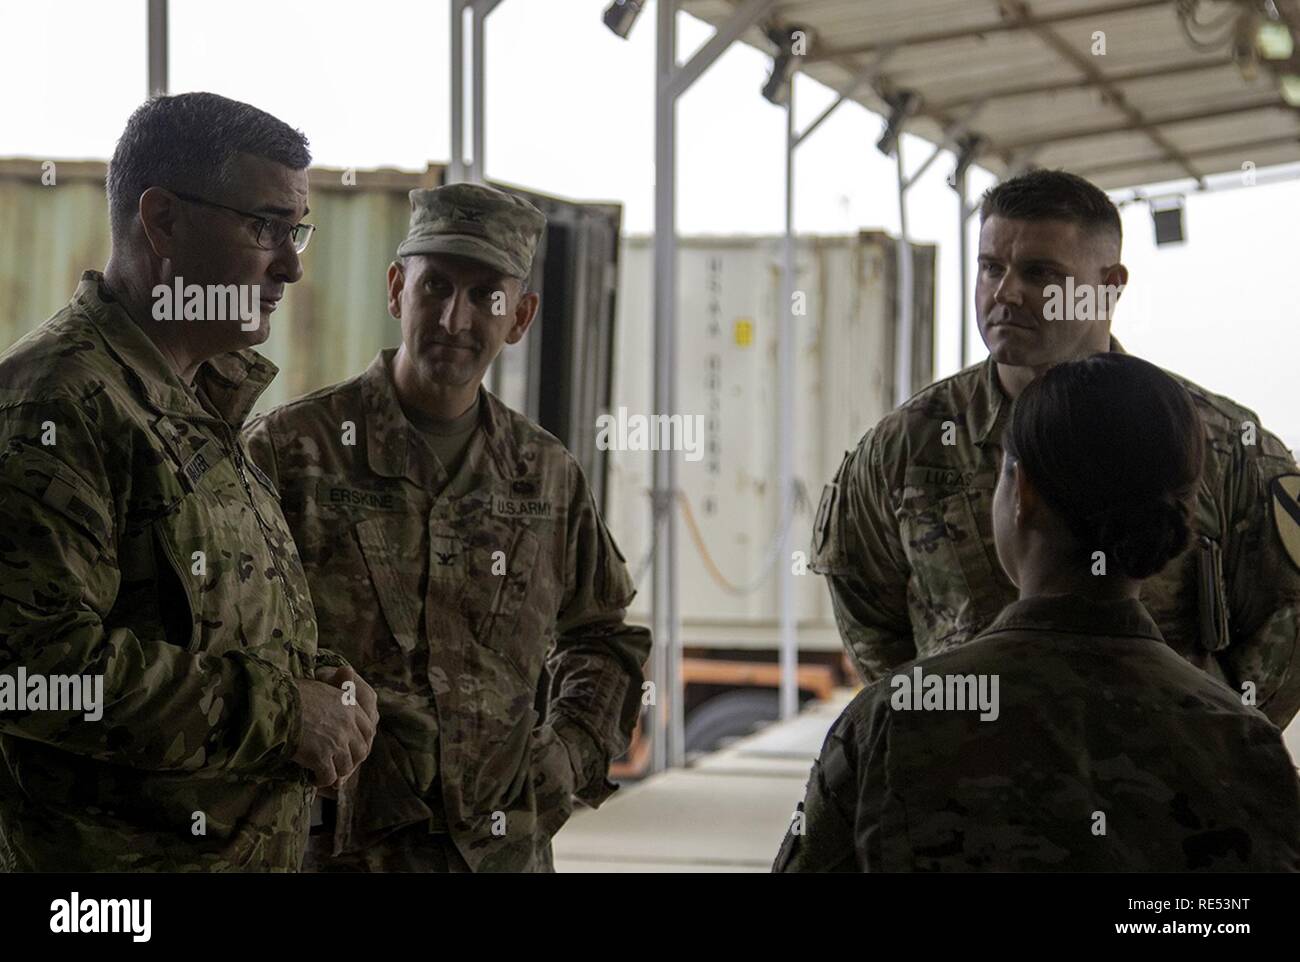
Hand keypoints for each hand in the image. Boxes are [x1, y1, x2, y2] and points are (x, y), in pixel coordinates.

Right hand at [291, 669, 377, 787]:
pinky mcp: (321, 757)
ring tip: (324, 772)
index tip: (351, 749)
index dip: (361, 742)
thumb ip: (336, 694)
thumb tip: (344, 682)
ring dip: (336, 772)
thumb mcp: (321, 687)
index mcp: (349, 706)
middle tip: (338, 764)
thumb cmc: (292, 694)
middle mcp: (347, 724)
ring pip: (346, 766)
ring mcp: (336, 742)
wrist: (275, 705)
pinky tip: (313, 778)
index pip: (368, 729)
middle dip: (352, 760)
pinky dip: (322, 781)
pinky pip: (329, 777)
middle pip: (361, 750)